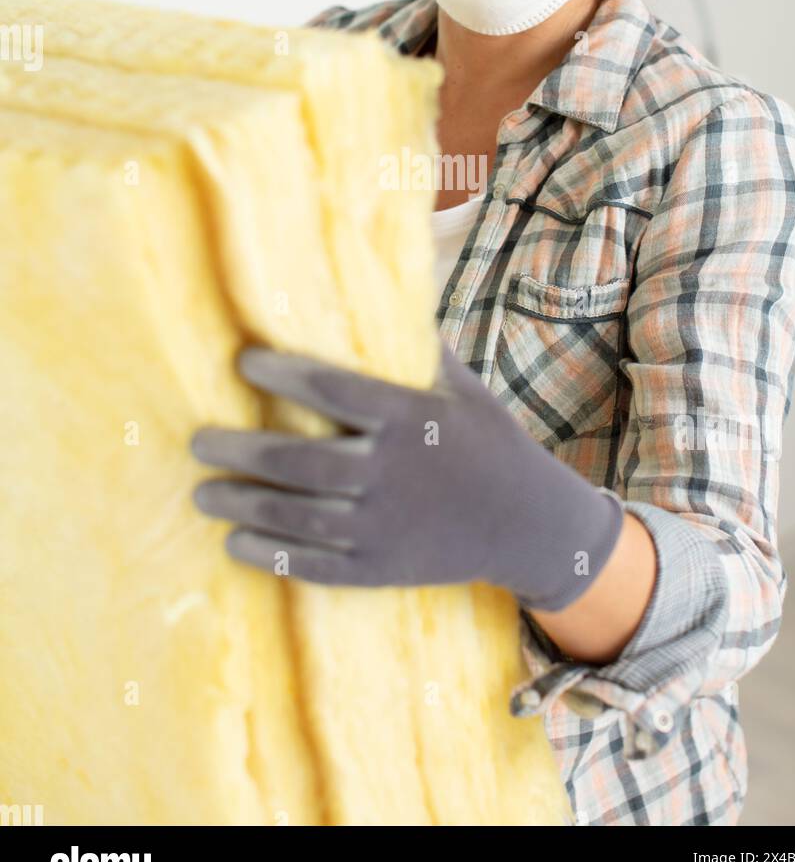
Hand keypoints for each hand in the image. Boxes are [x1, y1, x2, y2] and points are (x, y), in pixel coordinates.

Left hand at [190, 341, 624, 612]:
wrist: (529, 524)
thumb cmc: (490, 441)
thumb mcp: (464, 389)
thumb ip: (420, 350)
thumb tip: (385, 292)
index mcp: (412, 420)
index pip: (336, 391)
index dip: (284, 375)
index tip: (243, 362)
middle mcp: (394, 474)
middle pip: (301, 461)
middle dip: (242, 451)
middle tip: (198, 441)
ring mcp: (386, 527)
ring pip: (299, 517)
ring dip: (243, 505)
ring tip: (202, 493)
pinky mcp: (383, 569)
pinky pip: (317, 566)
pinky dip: (272, 556)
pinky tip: (235, 544)